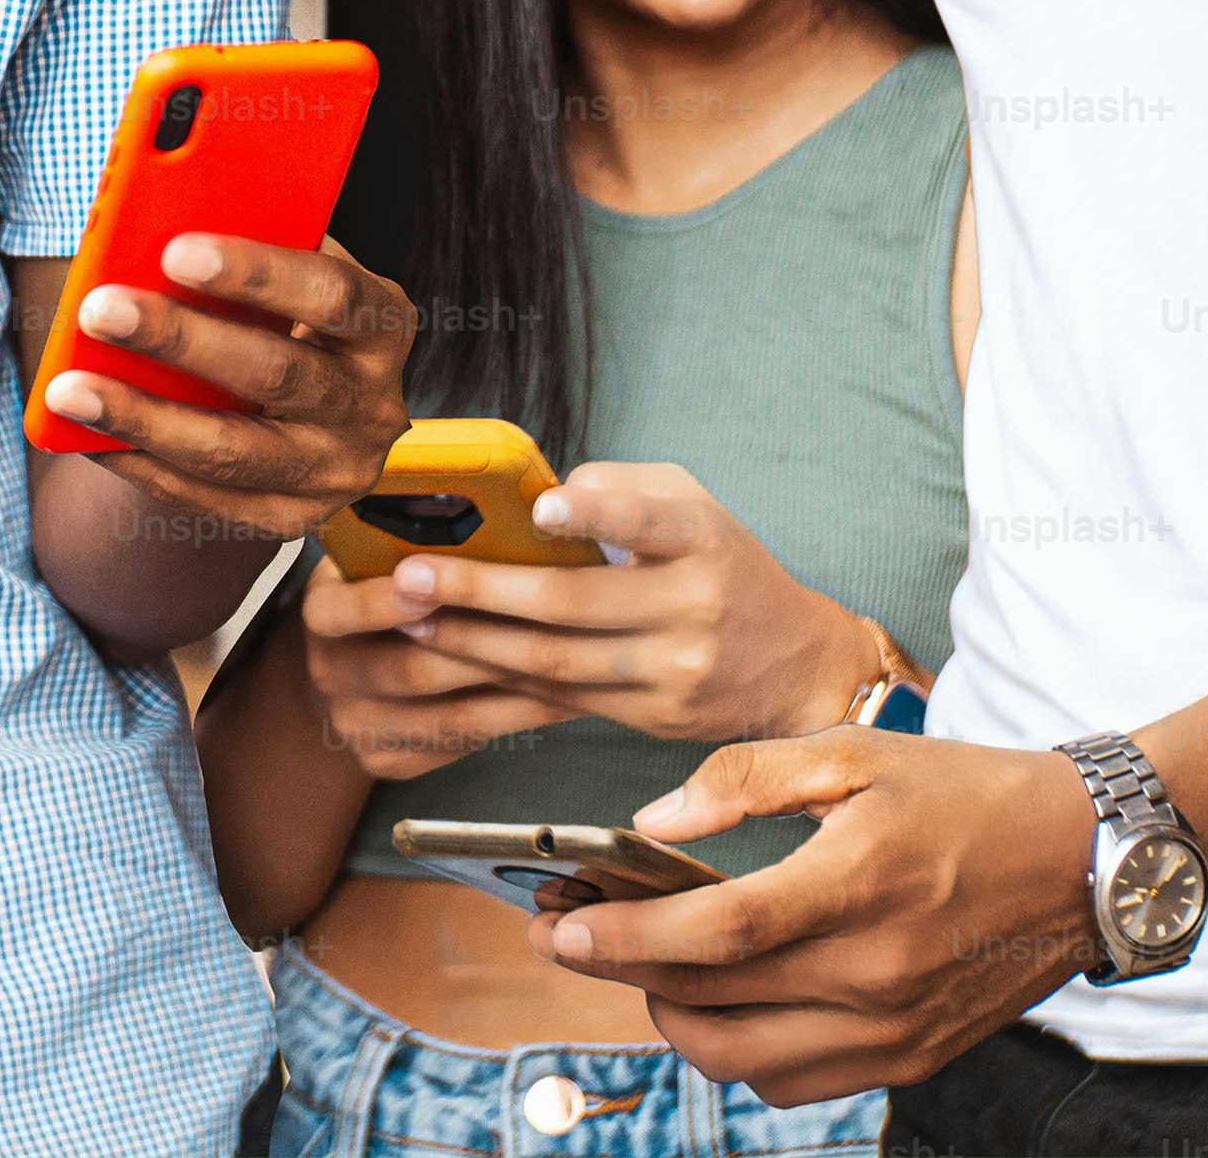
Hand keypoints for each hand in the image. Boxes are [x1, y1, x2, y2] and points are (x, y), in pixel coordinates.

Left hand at [38, 234, 410, 543]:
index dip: (255, 273)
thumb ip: (253, 249)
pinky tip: (88, 436)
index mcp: (383, 324)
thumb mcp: (293, 277)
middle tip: (101, 310)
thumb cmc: (287, 317)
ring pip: (231, 451)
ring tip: (70, 389)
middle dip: (179, 340)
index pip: (331, 296)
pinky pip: (204, 499)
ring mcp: (335, 472)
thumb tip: (159, 227)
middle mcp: (372, 406)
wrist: (311, 411)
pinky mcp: (290, 518)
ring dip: (141, 417)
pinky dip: (140, 464)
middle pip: (274, 375)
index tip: (175, 252)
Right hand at [296, 560, 567, 776]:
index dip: (386, 602)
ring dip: (520, 689)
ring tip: (581, 664)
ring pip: (451, 716)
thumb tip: (498, 508)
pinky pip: (463, 744)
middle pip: (412, 670)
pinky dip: (518, 719)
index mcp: (321, 613)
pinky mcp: (388, 761)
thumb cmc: (387, 586)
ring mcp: (357, 727)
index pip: (342, 611)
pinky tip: (566, 697)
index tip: (431, 581)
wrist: (349, 666)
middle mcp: (329, 675)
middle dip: (484, 647)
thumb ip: (414, 541)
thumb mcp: (379, 554)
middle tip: (554, 626)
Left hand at [366, 461, 883, 746]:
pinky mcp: (651, 718)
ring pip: (556, 663)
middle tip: (410, 577)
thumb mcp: (694, 505)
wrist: (796, 667)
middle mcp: (692, 608)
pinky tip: (455, 662)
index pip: (648, 523)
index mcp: (703, 542)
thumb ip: (624, 490)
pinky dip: (503, 680)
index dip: (594, 516)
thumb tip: (541, 499)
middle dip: (482, 592)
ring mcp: (672, 673)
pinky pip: (563, 700)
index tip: (540, 507)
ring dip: (473, 644)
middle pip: (574, 606)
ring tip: (410, 623)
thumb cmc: (727, 567)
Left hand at [531, 728, 1103, 1104]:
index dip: (627, 935)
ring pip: (741, 1060)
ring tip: (650, 965)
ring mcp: (893, 1029)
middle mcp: (875, 973)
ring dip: (676, 1017)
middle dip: (622, 971)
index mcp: (861, 883)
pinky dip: (741, 1052)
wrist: (1087, 862)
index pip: (719, 930)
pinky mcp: (909, 1060)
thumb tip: (656, 820)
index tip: (559, 925)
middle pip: (712, 1001)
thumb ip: (751, 777)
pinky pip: (793, 1082)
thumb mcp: (861, 753)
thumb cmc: (970, 794)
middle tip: (574, 934)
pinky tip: (728, 1001)